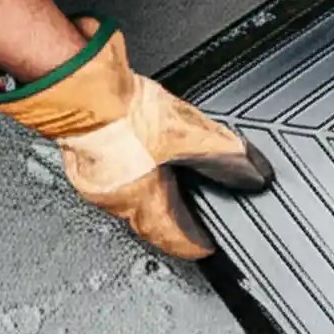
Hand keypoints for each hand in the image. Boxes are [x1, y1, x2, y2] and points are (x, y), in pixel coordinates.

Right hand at [0, 14, 272, 259]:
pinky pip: (110, 169)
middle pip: (147, 220)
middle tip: (187, 222)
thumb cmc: (125, 118)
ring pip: (126, 196)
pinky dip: (129, 167)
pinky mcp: (81, 148)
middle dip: (169, 222)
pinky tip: (137, 153)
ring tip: (166, 189)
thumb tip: (253, 174)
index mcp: (142, 202)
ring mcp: (92, 175)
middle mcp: (113, 197)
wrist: (79, 87)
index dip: (193, 243)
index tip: (205, 247)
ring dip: (148, 194)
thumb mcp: (192, 137)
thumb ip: (225, 157)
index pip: (173, 237)